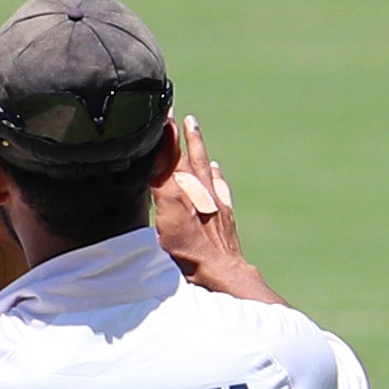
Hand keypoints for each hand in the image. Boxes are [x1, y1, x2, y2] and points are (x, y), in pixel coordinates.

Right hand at [153, 115, 277, 300]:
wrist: (221, 277)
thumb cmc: (189, 251)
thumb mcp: (170, 212)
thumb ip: (165, 176)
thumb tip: (164, 142)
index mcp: (187, 190)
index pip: (173, 155)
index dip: (166, 134)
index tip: (163, 111)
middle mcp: (204, 194)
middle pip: (193, 159)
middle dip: (186, 138)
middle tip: (184, 118)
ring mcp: (216, 208)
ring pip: (207, 173)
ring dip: (200, 153)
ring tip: (197, 135)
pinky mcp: (225, 223)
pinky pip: (221, 193)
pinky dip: (217, 179)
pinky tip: (217, 174)